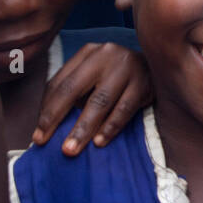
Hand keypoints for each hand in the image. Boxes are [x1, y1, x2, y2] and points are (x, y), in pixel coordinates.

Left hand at [32, 42, 152, 155]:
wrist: (164, 64)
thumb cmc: (121, 78)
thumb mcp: (95, 77)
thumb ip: (76, 92)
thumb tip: (48, 124)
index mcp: (87, 53)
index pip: (59, 83)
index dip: (46, 111)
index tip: (38, 136)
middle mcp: (105, 55)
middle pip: (73, 89)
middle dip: (56, 118)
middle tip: (45, 143)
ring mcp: (127, 66)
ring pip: (99, 101)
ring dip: (82, 128)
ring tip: (71, 149)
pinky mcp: (145, 82)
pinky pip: (124, 109)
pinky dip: (110, 127)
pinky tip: (99, 142)